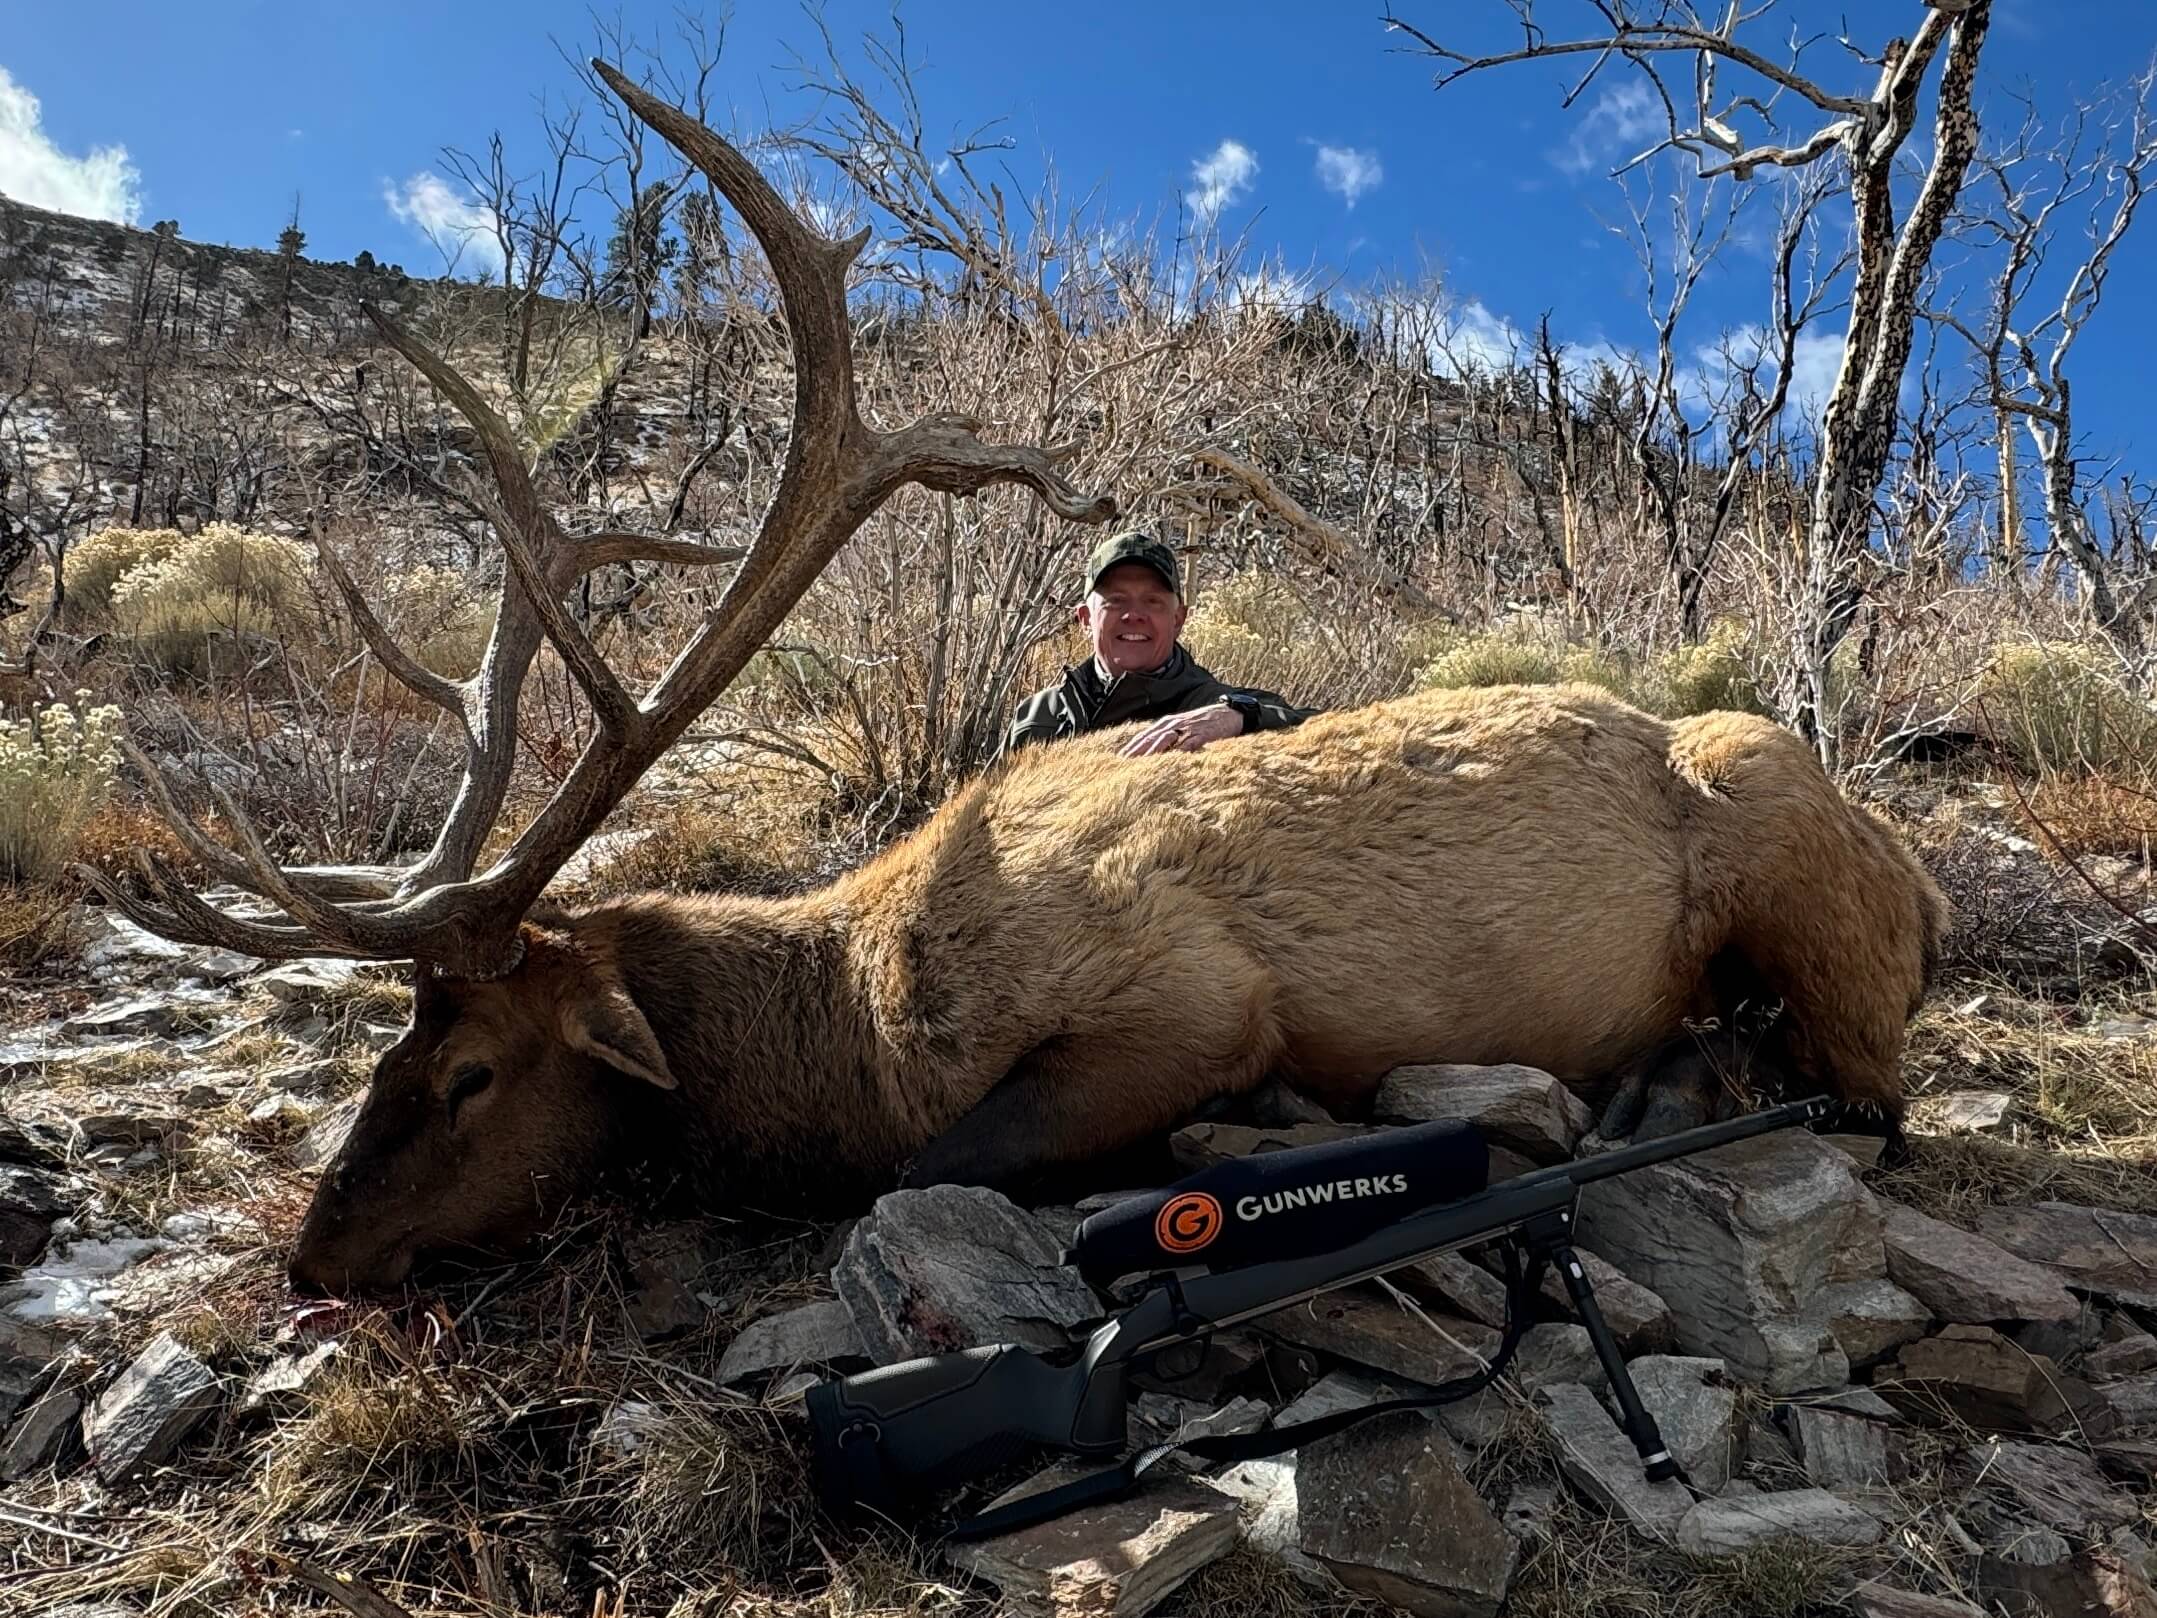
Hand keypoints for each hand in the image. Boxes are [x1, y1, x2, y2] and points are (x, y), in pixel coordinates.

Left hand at [1117, 702, 1244, 756]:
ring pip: (1163, 741)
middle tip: (1120, 766)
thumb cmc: (1204, 725)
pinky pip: (1186, 745)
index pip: (1143, 737)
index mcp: (1166, 724)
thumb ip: (1168, 740)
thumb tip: (1152, 755)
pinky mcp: (1200, 735)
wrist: (1228, 713)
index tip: (1116, 761)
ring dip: (1150, 753)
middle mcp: (1172, 724)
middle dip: (1134, 752)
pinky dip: (1176, 754)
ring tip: (1137, 767)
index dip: (1129, 748)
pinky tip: (1169, 764)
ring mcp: (1186, 729)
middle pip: (1148, 739)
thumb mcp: (1182, 729)